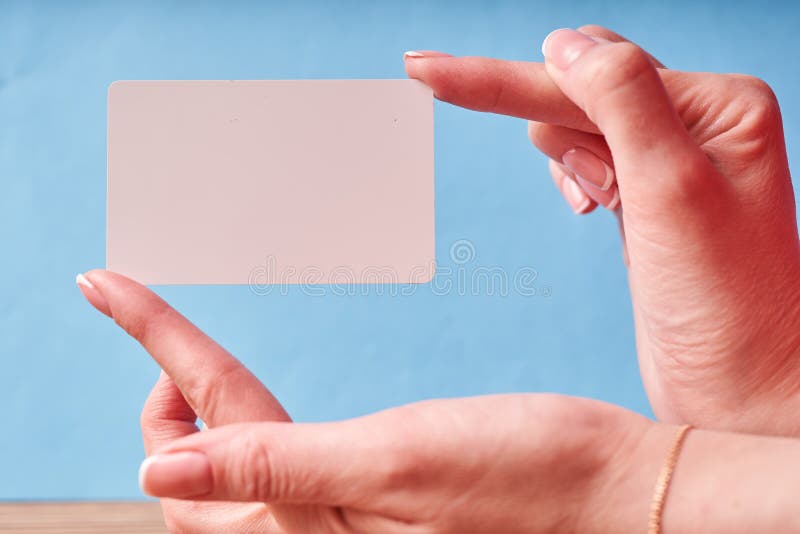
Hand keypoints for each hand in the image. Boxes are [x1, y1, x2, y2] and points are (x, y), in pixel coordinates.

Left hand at [77, 270, 655, 532]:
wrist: (617, 493)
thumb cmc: (528, 475)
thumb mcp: (395, 463)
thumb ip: (273, 469)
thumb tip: (156, 474)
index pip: (200, 445)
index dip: (154, 350)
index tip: (107, 284)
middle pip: (197, 495)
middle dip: (166, 414)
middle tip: (167, 350)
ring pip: (234, 494)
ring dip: (204, 429)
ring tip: (195, 376)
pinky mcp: (373, 516)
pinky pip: (283, 486)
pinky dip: (253, 441)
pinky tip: (261, 411)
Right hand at [404, 27, 799, 434]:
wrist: (743, 396)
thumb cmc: (725, 307)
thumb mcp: (672, 191)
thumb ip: (621, 101)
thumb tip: (564, 44)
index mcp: (720, 108)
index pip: (587, 79)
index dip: (502, 79)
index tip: (424, 69)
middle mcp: (702, 125)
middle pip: (582, 91)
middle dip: (542, 119)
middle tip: (525, 150)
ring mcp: (674, 163)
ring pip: (581, 126)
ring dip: (565, 156)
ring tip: (596, 206)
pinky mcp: (649, 201)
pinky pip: (590, 160)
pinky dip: (572, 174)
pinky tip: (587, 204)